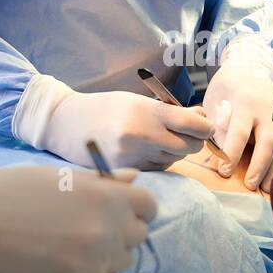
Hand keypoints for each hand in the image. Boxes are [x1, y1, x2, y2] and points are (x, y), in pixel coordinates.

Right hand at [0, 166, 157, 272]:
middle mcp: (110, 227)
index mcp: (107, 195)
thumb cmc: (12, 191)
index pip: (148, 206)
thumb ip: (102, 183)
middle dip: (119, 232)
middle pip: (137, 235)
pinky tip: (70, 268)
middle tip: (86, 230)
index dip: (135, 208)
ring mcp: (97, 259)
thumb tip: (134, 179)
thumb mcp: (61, 178)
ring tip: (70, 248)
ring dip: (106, 256)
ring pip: (123, 262)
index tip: (118, 212)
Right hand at [43, 90, 211, 169]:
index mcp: (147, 112)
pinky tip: (143, 150)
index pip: (192, 124)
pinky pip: (156, 169)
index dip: (205, 127)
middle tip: (188, 135)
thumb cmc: (105, 108)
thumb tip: (204, 118)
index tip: (206, 127)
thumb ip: (171, 111)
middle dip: (193, 142)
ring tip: (155, 139)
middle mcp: (142, 135)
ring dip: (174, 152)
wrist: (66, 123)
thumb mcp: (138, 101)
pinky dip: (158, 161)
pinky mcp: (126, 171)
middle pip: (188, 147)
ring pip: (173, 160)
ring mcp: (134, 156)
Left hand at [205, 39, 272, 189]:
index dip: (232, 153)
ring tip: (266, 189)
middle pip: (267, 141)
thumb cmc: (227, 89)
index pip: (239, 131)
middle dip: (260, 165)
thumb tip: (221, 149)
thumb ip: (217, 124)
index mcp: (244, 103)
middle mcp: (266, 111)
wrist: (249, 67)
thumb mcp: (215, 100)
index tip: (224, 171)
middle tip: (250, 185)